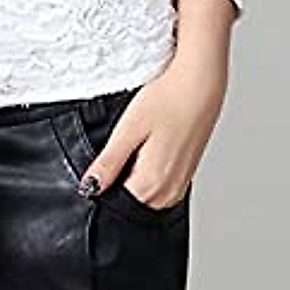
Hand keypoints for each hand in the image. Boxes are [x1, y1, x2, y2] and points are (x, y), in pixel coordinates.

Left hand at [77, 52, 227, 210]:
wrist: (201, 84)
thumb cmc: (168, 100)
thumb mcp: (128, 130)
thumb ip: (108, 164)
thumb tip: (89, 188)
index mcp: (151, 184)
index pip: (113, 204)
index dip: (102, 185)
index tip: (104, 162)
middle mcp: (168, 192)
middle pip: (128, 202)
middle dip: (117, 182)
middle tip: (124, 147)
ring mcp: (178, 186)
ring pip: (142, 195)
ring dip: (132, 176)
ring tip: (138, 144)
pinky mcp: (184, 176)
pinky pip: (157, 187)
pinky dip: (145, 173)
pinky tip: (148, 147)